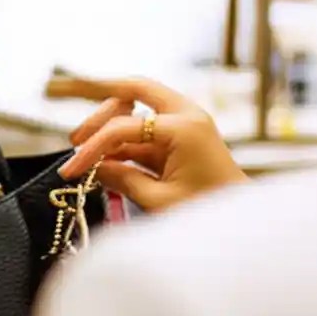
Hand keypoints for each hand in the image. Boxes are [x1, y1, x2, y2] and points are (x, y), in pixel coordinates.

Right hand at [54, 78, 247, 211]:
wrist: (245, 225)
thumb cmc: (209, 214)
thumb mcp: (159, 201)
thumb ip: (121, 179)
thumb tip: (92, 168)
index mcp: (184, 128)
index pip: (123, 128)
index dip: (92, 148)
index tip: (71, 171)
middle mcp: (185, 116)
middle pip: (132, 90)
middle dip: (97, 103)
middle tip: (74, 134)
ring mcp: (183, 125)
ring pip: (134, 108)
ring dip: (106, 123)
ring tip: (81, 146)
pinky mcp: (179, 140)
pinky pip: (141, 131)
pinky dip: (120, 142)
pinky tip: (101, 160)